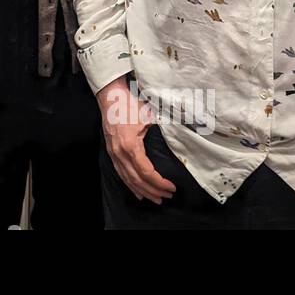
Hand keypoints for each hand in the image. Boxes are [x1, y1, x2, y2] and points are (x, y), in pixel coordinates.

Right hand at [98, 77, 175, 203]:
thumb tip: (183, 131)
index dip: (160, 183)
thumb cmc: (130, 103)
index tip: (172, 187)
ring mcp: (113, 153)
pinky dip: (129, 185)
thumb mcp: (149, 114)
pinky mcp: (111, 152)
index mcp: (130, 145)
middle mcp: (120, 153)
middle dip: (153, 191)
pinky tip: (137, 191)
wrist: (110, 95)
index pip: (146, 172)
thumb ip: (165, 126)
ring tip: (155, 199)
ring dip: (142, 191)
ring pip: (127, 179)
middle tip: (167, 197)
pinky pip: (120, 173)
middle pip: (137, 180)